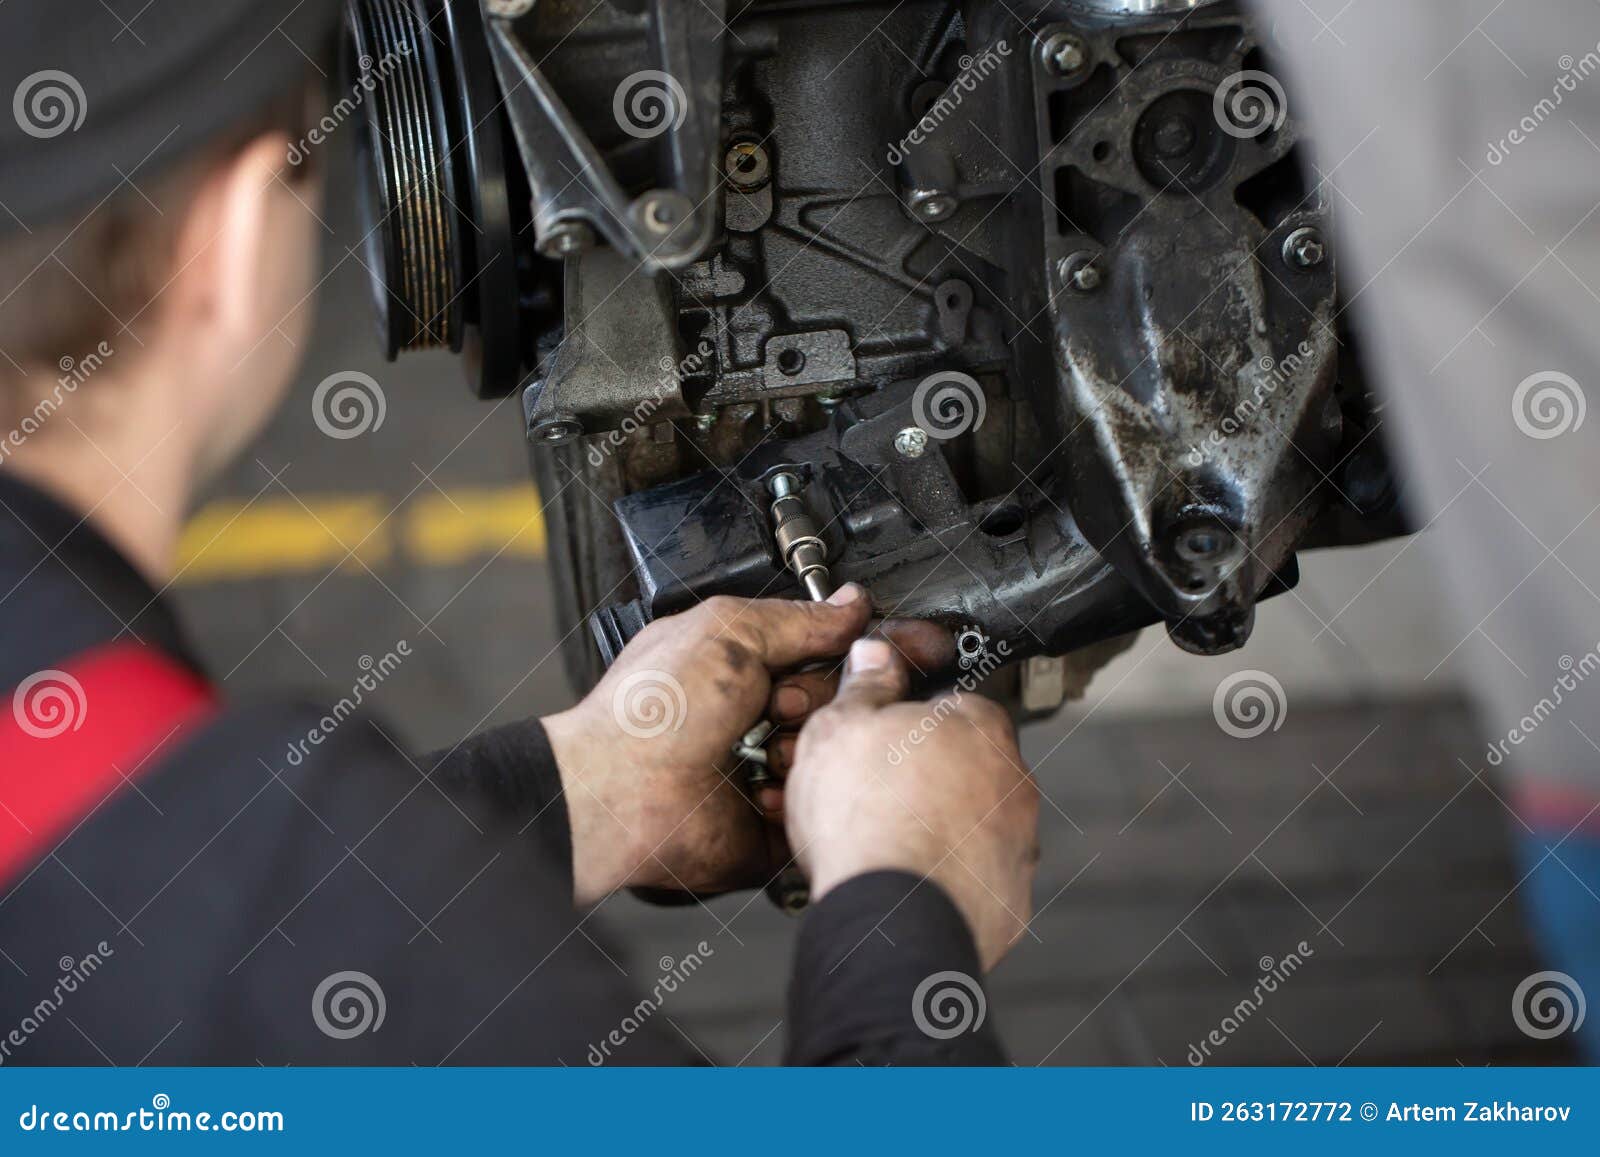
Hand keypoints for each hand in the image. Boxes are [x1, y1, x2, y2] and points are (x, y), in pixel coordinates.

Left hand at [542, 587, 872, 904]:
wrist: (624, 792)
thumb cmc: (650, 711)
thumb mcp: (728, 631)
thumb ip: (797, 617)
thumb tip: (850, 605)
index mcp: (739, 666)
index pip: (818, 652)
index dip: (834, 653)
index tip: (830, 655)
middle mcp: (753, 716)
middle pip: (834, 703)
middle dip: (814, 702)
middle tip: (777, 704)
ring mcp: (762, 770)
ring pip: (832, 755)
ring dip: (806, 750)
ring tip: (769, 752)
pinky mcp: (768, 823)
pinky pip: (816, 810)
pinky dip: (798, 799)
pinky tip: (764, 790)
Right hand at [783, 639, 1039, 969]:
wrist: (889, 919)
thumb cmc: (867, 820)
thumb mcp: (840, 727)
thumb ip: (864, 686)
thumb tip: (874, 656)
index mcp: (979, 726)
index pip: (954, 702)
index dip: (911, 717)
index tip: (883, 733)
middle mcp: (1013, 782)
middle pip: (968, 764)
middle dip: (928, 774)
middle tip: (875, 791)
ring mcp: (1018, 844)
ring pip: (975, 823)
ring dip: (939, 828)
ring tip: (885, 843)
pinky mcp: (1009, 901)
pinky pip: (976, 877)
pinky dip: (947, 878)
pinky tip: (905, 882)